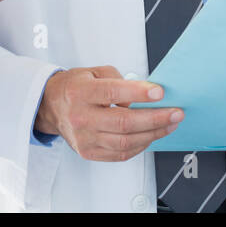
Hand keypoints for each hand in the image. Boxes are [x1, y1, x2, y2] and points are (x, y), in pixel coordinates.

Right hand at [35, 66, 181, 160]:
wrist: (50, 107)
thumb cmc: (74, 88)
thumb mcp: (93, 71)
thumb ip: (118, 80)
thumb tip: (143, 93)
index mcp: (80, 93)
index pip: (113, 93)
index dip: (139, 94)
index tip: (159, 93)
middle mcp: (81, 117)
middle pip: (124, 123)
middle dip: (155, 118)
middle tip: (175, 113)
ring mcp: (84, 138)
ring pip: (125, 142)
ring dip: (153, 134)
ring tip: (169, 125)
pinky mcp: (89, 152)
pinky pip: (120, 154)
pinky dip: (140, 146)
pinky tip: (151, 136)